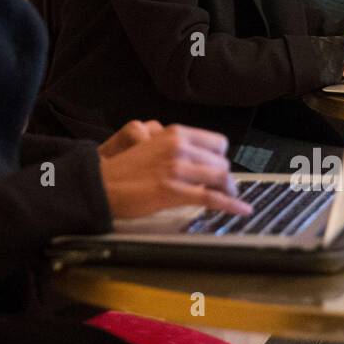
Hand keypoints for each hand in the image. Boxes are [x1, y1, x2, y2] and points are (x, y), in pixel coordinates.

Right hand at [98, 124, 252, 219]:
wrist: (102, 184)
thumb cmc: (125, 170)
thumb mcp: (153, 147)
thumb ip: (176, 149)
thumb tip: (199, 161)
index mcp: (174, 133)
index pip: (217, 142)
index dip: (220, 158)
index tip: (218, 168)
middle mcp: (178, 146)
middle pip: (221, 162)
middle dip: (224, 177)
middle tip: (223, 188)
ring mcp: (176, 168)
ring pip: (221, 178)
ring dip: (229, 191)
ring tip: (230, 199)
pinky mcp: (173, 190)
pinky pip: (211, 198)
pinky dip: (231, 205)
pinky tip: (241, 210)